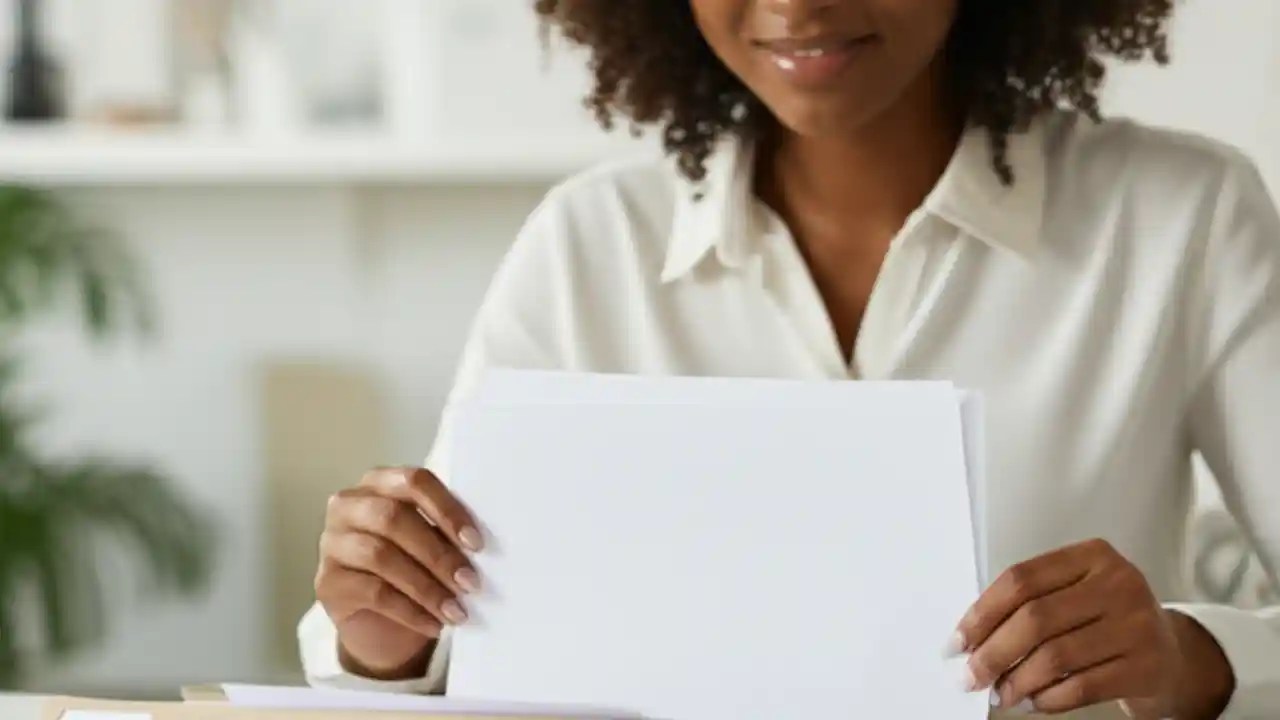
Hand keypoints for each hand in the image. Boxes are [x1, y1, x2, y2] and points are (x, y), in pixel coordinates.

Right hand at [315, 467, 484, 679]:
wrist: (380, 620)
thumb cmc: (413, 567)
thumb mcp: (430, 543)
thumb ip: (446, 532)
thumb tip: (478, 546)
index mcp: (379, 482)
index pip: (414, 481)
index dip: (447, 510)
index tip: (476, 543)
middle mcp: (348, 506)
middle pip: (394, 518)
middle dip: (438, 554)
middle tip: (470, 582)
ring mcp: (332, 543)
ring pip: (380, 556)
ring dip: (426, 587)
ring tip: (457, 610)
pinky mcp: (327, 583)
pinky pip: (373, 593)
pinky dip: (410, 611)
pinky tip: (434, 624)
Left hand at [952, 538, 1233, 717]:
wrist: (1173, 654)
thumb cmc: (1107, 620)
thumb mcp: (1076, 594)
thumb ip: (1030, 604)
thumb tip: (971, 640)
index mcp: (1092, 556)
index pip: (1021, 579)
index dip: (982, 613)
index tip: (957, 642)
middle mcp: (1119, 583)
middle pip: (1035, 618)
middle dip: (993, 652)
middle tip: (970, 676)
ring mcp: (1138, 624)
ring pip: (1056, 656)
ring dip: (1017, 680)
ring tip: (1000, 694)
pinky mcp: (1148, 665)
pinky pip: (1082, 686)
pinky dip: (1048, 698)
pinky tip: (1032, 701)